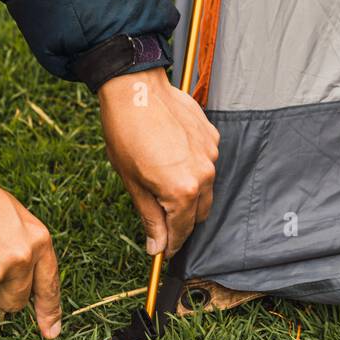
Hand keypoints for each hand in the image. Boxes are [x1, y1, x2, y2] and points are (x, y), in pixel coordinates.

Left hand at [98, 69, 219, 256]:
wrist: (136, 89)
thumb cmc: (126, 133)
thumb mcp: (132, 182)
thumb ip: (150, 217)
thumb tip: (156, 247)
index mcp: (182, 191)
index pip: (181, 230)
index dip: (171, 244)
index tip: (163, 251)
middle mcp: (204, 175)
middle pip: (199, 213)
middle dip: (182, 222)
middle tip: (161, 220)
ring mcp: (211, 155)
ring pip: (205, 188)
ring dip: (188, 193)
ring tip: (162, 181)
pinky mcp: (212, 137)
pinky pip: (206, 163)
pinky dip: (192, 168)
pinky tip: (172, 157)